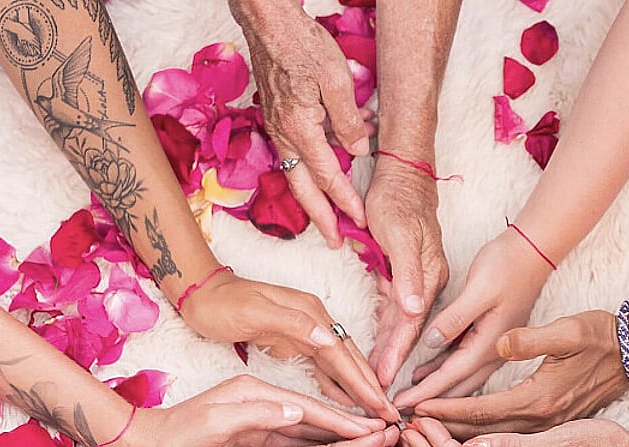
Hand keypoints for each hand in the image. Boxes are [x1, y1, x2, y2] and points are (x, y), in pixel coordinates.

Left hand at [100, 374, 387, 446]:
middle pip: (316, 410)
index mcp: (256, 394)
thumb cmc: (174, 438)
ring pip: (307, 423)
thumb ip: (257, 416)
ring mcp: (256, 413)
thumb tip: (300, 411)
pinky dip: (314, 441)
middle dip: (351, 420)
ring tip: (367, 440)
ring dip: (336, 432)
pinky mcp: (250, 430)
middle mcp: (260, 398)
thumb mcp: (213, 425)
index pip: (310, 407)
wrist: (142, 446)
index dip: (345, 417)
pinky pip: (291, 435)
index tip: (374, 427)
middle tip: (385, 430)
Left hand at [180, 270, 397, 421]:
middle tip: (391, 417)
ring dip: (360, 389)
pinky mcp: (295, 343)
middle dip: (372, 389)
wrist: (201, 292)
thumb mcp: (254, 311)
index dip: (364, 383)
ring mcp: (306, 332)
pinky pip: (324, 368)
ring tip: (377, 414)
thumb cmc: (222, 304)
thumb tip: (330, 340)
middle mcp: (314, 322)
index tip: (382, 407)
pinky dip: (339, 386)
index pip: (344, 355)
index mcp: (310, 315)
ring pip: (341, 365)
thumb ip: (294, 324)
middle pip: (351, 360)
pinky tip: (347, 401)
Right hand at [230, 0, 367, 245]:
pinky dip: (309, 170)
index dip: (345, 201)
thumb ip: (348, 119)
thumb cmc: (300, 43)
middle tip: (336, 241)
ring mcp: (276, 127)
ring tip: (329, 218)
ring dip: (314, 198)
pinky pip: (293, 153)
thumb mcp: (336, 78)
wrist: (267, 22)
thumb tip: (357, 150)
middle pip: (304, 188)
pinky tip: (324, 172)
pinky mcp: (276, 118)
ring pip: (296, 174)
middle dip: (321, 218)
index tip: (361, 220)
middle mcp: (284, 133)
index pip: (327, 176)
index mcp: (300, 128)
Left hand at [365, 158, 449, 387]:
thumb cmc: (402, 198)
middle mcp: (428, 285)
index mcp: (430, 278)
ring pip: (405, 329)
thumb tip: (413, 310)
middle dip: (395, 365)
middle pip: (412, 335)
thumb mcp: (402, 233)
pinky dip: (389, 335)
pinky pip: (399, 315)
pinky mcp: (409, 278)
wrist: (405, 172)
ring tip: (375, 382)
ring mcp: (421, 283)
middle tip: (377, 395)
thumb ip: (409, 273)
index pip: (413, 327)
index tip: (384, 381)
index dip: (398, 355)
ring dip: (391, 354)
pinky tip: (380, 351)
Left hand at [392, 230, 549, 408]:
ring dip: (436, 390)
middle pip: (457, 387)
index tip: (400, 406)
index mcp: (491, 344)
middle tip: (398, 412)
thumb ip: (455, 318)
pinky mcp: (493, 338)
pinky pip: (465, 365)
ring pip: (461, 379)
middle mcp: (495, 352)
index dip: (424, 394)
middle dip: (429, 403)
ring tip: (407, 397)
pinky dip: (444, 372)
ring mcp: (496, 347)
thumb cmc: (508, 265)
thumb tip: (430, 344)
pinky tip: (424, 373)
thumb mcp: (479, 289)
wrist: (534, 251)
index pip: (451, 377)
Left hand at [413, 310, 628, 437]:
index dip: (444, 410)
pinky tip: (454, 443)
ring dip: (452, 443)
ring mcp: (547, 434)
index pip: (480, 413)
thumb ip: (534, 340)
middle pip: (479, 438)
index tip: (412, 410)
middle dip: (438, 435)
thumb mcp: (571, 331)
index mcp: (541, 401)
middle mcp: (542, 425)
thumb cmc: (602, 338)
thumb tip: (502, 343)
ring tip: (418, 438)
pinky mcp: (550, 434)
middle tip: (402, 431)